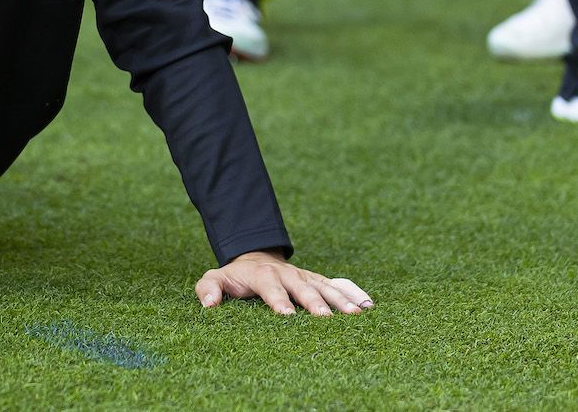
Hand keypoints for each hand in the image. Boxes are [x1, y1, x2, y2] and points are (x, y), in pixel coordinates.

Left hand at [195, 250, 372, 315]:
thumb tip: (209, 304)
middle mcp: (288, 274)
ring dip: (340, 299)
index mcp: (262, 275)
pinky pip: (338, 285)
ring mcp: (305, 276)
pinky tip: (369, 305)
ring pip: (325, 287)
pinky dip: (353, 293)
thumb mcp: (215, 278)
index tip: (287, 315)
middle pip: (303, 288)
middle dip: (315, 302)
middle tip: (327, 319)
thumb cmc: (235, 276)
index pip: (270, 288)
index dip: (278, 301)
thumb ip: (208, 288)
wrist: (255, 258)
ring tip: (358, 314)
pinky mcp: (318, 280)